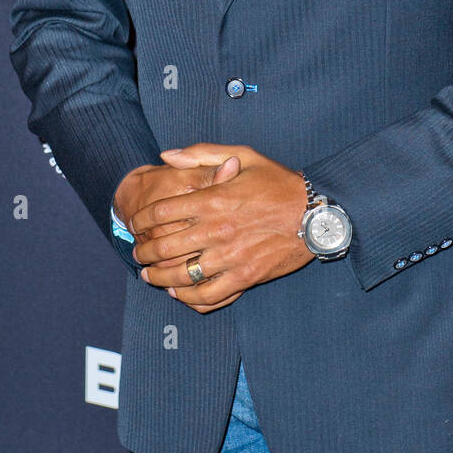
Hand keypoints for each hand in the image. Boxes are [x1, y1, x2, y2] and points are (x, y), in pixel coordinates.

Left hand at [130, 143, 312, 313]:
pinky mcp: (245, 278)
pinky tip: (179, 292)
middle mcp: (217, 231)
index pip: (161, 213)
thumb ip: (202, 154)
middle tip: (137, 253)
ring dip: (158, 277)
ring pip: (181, 276)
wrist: (316, 213)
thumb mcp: (243, 156)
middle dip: (144, 252)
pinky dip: (188, 298)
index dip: (141, 220)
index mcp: (214, 200)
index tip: (136, 224)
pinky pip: (208, 296)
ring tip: (149, 275)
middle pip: (164, 247)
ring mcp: (231, 258)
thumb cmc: (279, 183)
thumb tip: (167, 156)